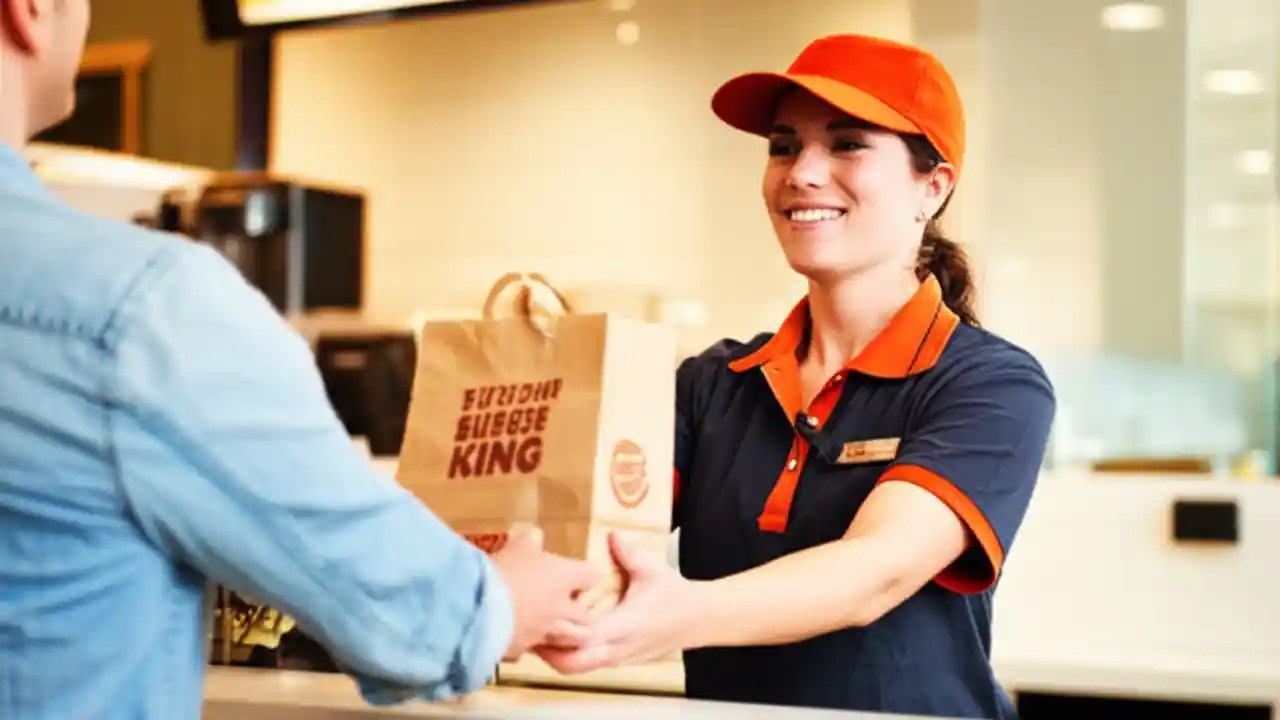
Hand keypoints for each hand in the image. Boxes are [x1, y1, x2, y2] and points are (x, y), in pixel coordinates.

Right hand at [489, 525, 599, 660]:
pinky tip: (523, 639)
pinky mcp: (523, 650)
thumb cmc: (505, 570)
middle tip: (573, 608)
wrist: (479, 609)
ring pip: (570, 641)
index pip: (591, 576)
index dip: (585, 576)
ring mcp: (544, 632)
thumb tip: (536, 536)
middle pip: (588, 619)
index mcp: (563, 578)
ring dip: (566, 635)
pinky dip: (532, 646)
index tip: (576, 576)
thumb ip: (530, 540)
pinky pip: (535, 650)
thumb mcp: (517, 546)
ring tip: (556, 628)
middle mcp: (561, 609)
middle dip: (583, 615)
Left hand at [536, 531, 699, 673]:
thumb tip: (612, 535)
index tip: (541, 610)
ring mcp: (615, 658)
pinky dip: (566, 652)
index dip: (560, 629)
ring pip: (574, 667)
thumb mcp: (654, 570)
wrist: (696, 620)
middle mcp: (617, 648)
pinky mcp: (614, 659)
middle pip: (571, 663)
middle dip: (546, 648)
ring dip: (553, 652)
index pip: (586, 637)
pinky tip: (556, 630)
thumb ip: (631, 553)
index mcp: (626, 626)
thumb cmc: (674, 595)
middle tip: (528, 622)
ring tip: (536, 626)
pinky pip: (583, 664)